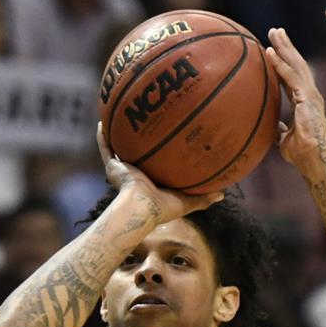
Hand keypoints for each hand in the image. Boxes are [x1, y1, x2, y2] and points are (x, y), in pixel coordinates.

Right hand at [98, 122, 219, 221]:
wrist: (142, 208)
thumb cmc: (163, 209)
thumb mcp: (187, 202)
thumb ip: (203, 198)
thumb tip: (223, 194)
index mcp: (150, 183)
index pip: (154, 166)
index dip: (157, 155)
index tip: (164, 142)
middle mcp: (134, 175)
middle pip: (135, 154)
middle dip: (137, 142)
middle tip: (143, 124)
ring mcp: (122, 170)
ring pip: (118, 149)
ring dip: (117, 135)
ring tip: (120, 118)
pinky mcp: (112, 167)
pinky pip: (105, 148)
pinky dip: (102, 137)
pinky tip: (102, 121)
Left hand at [264, 28, 325, 177]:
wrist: (313, 160)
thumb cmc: (301, 153)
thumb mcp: (283, 138)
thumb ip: (278, 128)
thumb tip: (271, 125)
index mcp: (304, 101)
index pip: (292, 75)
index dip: (283, 61)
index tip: (274, 48)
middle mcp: (309, 94)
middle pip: (296, 64)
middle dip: (286, 46)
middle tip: (275, 30)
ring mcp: (310, 94)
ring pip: (296, 65)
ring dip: (284, 48)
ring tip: (274, 32)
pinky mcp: (308, 98)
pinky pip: (291, 77)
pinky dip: (280, 64)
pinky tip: (269, 52)